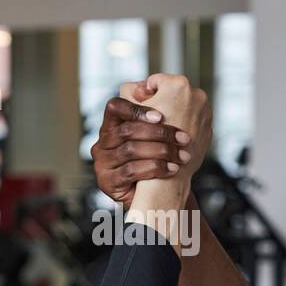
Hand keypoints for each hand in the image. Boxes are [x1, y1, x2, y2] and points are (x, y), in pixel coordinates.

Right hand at [91, 76, 208, 203]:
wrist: (154, 197)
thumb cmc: (156, 160)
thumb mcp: (157, 136)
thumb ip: (158, 114)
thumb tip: (164, 88)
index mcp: (111, 126)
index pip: (115, 107)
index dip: (136, 108)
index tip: (161, 116)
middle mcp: (102, 143)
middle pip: (126, 130)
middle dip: (159, 133)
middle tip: (183, 138)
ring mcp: (102, 163)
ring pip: (130, 150)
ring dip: (161, 151)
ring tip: (182, 155)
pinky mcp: (107, 182)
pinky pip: (131, 171)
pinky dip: (155, 168)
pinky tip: (172, 169)